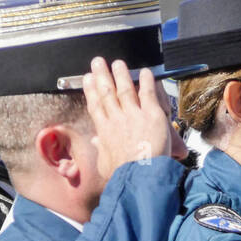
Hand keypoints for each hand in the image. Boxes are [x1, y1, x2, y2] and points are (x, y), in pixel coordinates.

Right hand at [83, 58, 171, 181]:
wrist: (140, 177)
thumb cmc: (122, 177)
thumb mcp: (105, 166)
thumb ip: (101, 151)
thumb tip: (97, 142)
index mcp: (105, 132)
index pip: (96, 106)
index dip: (91, 90)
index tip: (88, 79)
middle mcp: (117, 120)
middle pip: (107, 92)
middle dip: (102, 75)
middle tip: (98, 62)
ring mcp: (134, 115)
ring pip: (125, 89)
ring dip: (121, 74)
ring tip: (118, 63)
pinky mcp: (151, 115)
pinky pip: (148, 93)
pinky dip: (146, 81)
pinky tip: (145, 72)